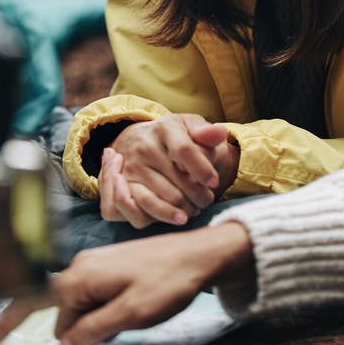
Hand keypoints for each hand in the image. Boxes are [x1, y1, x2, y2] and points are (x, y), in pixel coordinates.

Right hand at [0, 222, 253, 344]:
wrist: (201, 255)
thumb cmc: (167, 282)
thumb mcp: (130, 314)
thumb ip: (92, 331)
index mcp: (82, 275)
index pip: (32, 301)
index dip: (6, 323)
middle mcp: (83, 266)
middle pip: (62, 314)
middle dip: (76, 333)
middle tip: (118, 326)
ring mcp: (98, 266)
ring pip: (80, 309)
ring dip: (93, 325)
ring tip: (132, 317)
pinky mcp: (112, 269)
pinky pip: (95, 300)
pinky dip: (103, 315)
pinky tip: (128, 313)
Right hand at [98, 113, 237, 227]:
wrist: (141, 139)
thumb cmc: (174, 136)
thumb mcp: (191, 127)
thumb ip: (207, 132)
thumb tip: (220, 133)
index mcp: (165, 128)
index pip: (185, 150)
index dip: (202, 169)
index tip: (214, 182)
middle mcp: (144, 147)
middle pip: (177, 182)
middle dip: (198, 196)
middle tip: (206, 199)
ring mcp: (131, 169)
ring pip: (159, 201)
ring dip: (182, 211)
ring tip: (193, 210)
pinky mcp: (123, 188)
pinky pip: (138, 213)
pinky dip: (159, 218)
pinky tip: (175, 215)